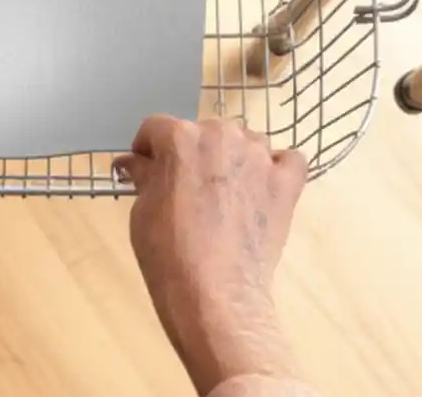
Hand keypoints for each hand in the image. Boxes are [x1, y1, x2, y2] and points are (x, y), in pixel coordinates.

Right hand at [114, 116, 307, 394]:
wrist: (214, 294)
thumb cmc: (167, 252)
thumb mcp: (142, 210)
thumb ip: (143, 175)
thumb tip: (134, 162)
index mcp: (181, 138)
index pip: (156, 128)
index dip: (148, 149)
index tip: (147, 169)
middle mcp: (223, 135)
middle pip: (203, 131)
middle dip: (192, 154)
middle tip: (186, 190)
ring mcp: (260, 156)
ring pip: (244, 142)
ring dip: (232, 159)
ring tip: (225, 195)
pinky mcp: (287, 182)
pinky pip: (287, 159)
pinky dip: (275, 169)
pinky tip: (262, 190)